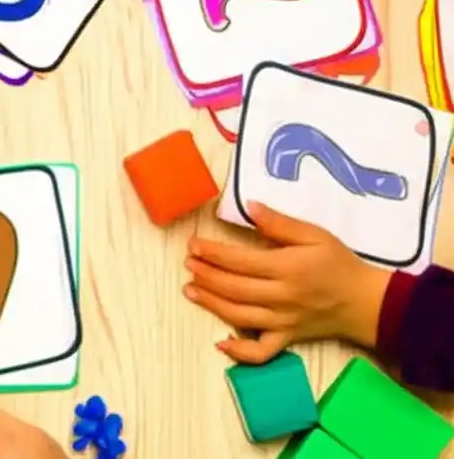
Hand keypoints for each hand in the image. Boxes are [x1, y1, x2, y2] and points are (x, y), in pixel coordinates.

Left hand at [184, 202, 390, 362]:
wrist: (368, 302)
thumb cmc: (339, 264)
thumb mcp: (315, 235)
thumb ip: (280, 222)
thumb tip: (249, 206)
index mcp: (288, 268)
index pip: (241, 261)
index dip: (213, 253)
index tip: (194, 245)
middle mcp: (282, 297)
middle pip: (234, 288)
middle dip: (206, 275)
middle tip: (188, 264)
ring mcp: (283, 322)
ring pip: (239, 316)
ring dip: (211, 303)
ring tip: (190, 290)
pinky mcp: (288, 339)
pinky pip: (261, 351)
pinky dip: (240, 351)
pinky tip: (221, 342)